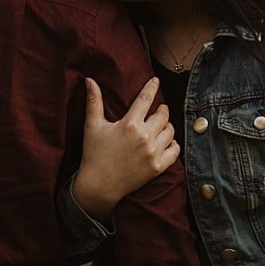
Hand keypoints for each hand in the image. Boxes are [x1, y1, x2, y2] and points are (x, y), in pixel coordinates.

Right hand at [72, 76, 179, 217]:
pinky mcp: (158, 167)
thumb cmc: (94, 154)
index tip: (155, 80)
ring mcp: (153, 153)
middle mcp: (144, 137)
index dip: (152, 87)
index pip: (145, 99)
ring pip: (171, 131)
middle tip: (158, 109)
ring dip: (167, 125)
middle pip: (163, 114)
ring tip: (160, 125)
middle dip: (161, 109)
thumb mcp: (92, 126)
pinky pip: (175, 150)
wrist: (99, 186)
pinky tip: (166, 142)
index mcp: (129, 125)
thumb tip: (89, 79)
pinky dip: (173, 144)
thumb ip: (93, 101)